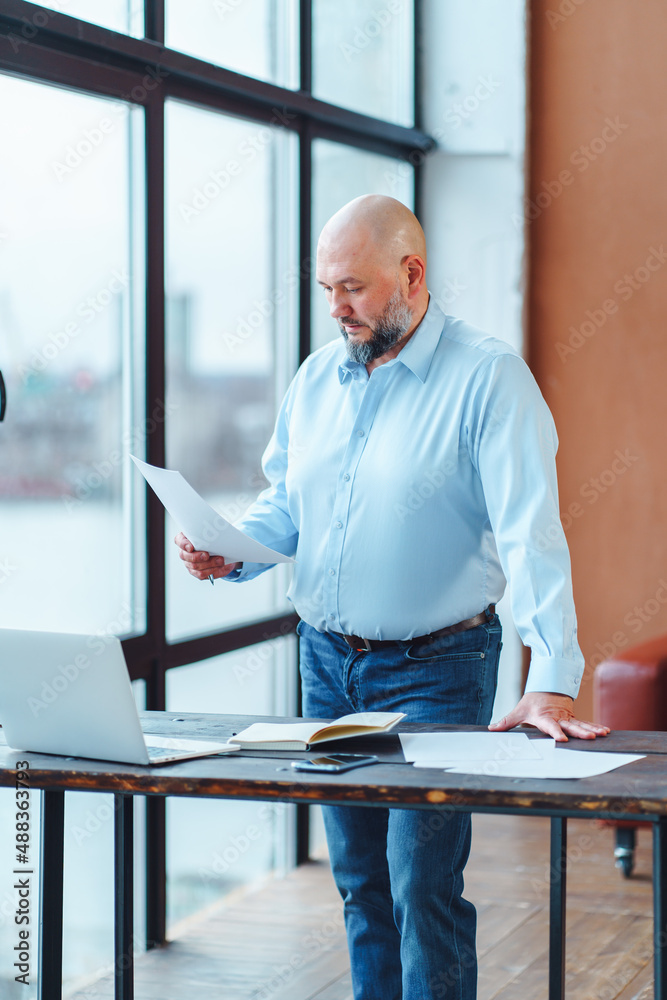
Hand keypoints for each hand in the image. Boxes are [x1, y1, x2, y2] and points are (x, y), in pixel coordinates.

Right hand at [174, 532, 240, 580]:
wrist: (224, 553)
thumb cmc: (215, 541)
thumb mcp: (213, 534)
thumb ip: (210, 534)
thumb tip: (215, 535)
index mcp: (185, 539)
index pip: (179, 540)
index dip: (184, 544)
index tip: (191, 547)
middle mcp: (185, 552)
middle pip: (185, 556)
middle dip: (197, 556)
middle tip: (207, 555)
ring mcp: (189, 563)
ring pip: (195, 566)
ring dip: (209, 564)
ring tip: (220, 560)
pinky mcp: (197, 572)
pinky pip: (201, 574)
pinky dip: (212, 570)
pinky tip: (219, 566)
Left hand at [488, 691, 610, 742]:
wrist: (545, 686)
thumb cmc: (532, 701)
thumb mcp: (518, 710)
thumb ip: (506, 721)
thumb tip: (491, 728)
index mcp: (544, 717)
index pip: (550, 726)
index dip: (556, 732)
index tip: (562, 739)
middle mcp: (558, 717)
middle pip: (570, 725)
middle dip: (580, 732)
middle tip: (590, 738)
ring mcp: (567, 717)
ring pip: (581, 723)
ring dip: (591, 729)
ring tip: (602, 734)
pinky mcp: (573, 717)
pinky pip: (585, 722)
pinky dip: (595, 726)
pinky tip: (605, 731)